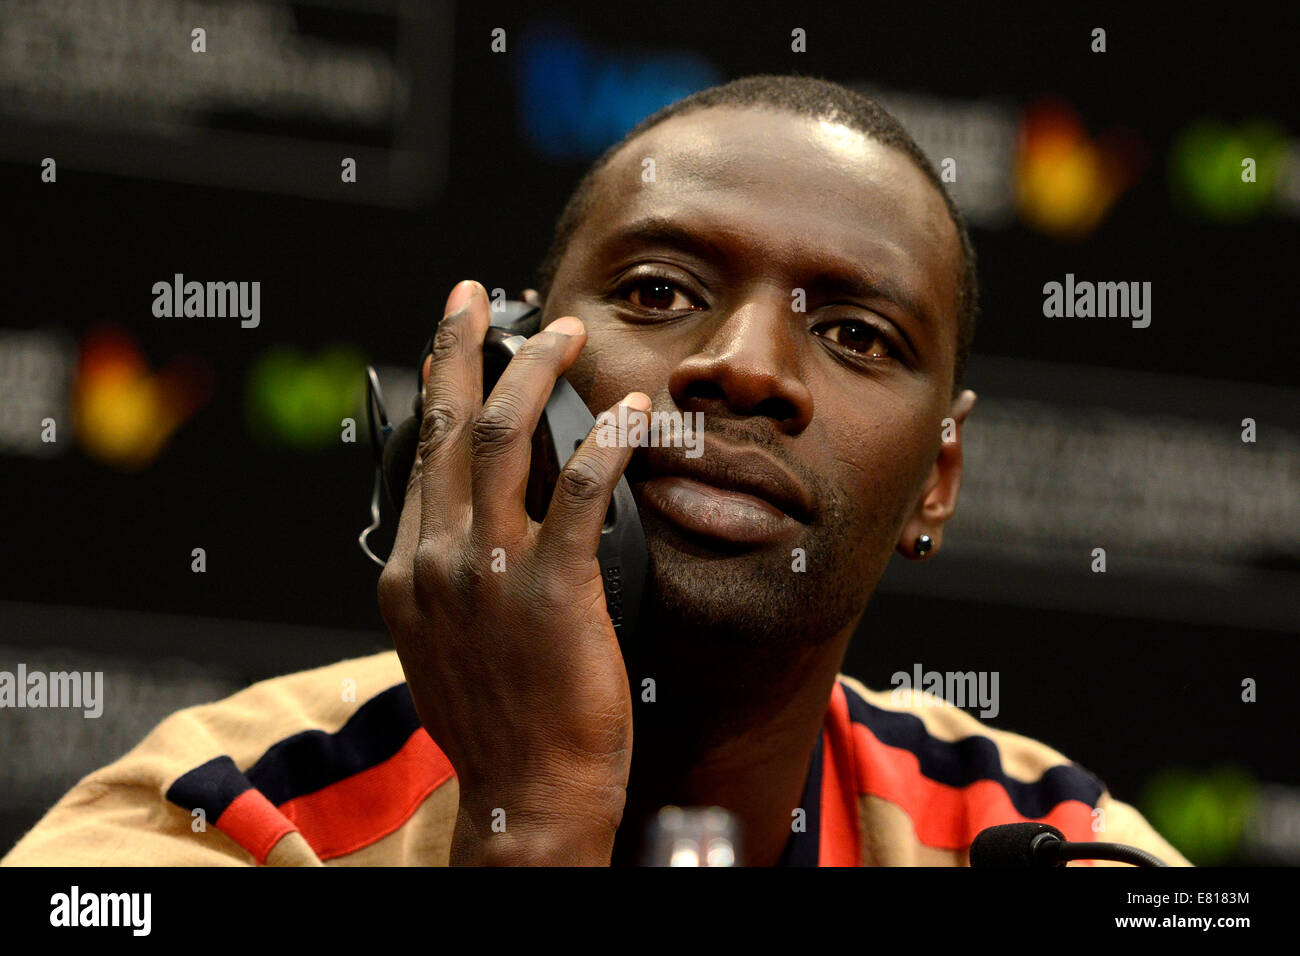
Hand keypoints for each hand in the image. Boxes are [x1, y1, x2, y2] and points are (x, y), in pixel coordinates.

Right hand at [377, 279, 649, 864]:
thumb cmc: (497, 726)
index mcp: (409, 573)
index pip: (421, 460)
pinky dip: (608, 441)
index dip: (441, 396)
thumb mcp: (442, 648)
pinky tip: (632, 412)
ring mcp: (489, 572)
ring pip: (504, 437)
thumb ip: (444, 585)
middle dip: (460, 348)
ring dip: (535, 372)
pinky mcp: (552, 589)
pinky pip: (582, 490)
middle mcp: (436, 560)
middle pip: (445, 427)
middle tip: (472, 296)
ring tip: (565, 334)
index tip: (459, 355)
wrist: (525, 795)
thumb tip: (459, 540)